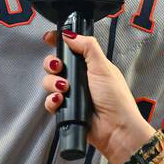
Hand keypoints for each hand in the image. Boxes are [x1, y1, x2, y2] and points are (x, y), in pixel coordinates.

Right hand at [40, 29, 155, 163]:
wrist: (116, 128)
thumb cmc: (115, 98)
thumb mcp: (103, 67)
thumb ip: (87, 47)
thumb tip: (70, 34)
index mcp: (89, 65)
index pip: (70, 48)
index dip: (58, 42)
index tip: (48, 38)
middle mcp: (79, 78)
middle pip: (54, 65)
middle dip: (52, 65)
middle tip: (59, 68)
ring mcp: (72, 94)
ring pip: (49, 83)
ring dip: (53, 84)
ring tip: (64, 90)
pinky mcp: (66, 110)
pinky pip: (50, 102)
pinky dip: (52, 101)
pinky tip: (60, 101)